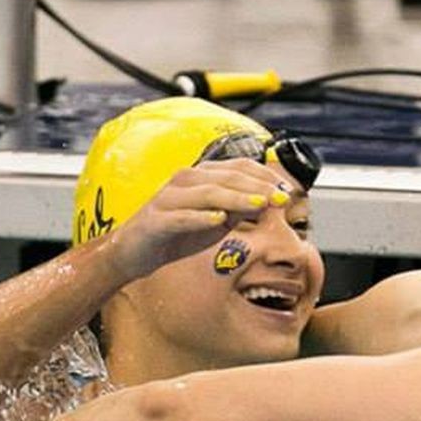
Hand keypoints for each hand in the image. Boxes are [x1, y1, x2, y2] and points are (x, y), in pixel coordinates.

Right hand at [107, 159, 292, 281]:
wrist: (133, 253)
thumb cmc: (175, 235)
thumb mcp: (215, 222)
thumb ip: (239, 210)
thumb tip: (270, 202)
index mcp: (200, 177)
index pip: (238, 168)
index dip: (264, 177)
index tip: (286, 191)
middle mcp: (184, 181)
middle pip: (227, 177)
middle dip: (257, 187)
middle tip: (280, 198)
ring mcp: (168, 199)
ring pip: (207, 192)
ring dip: (236, 198)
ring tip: (260, 205)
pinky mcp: (156, 220)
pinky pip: (181, 216)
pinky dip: (201, 217)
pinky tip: (219, 220)